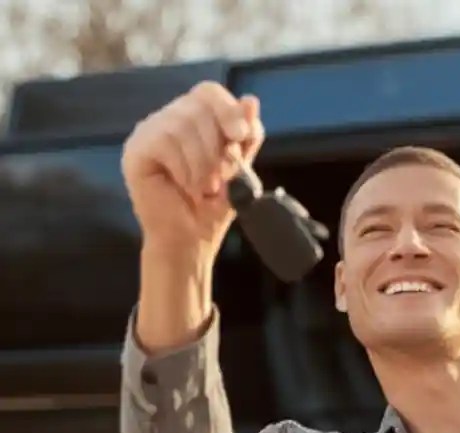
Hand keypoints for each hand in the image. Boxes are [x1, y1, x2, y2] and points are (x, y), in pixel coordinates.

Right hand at [122, 80, 264, 261]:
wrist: (191, 241)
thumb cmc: (212, 207)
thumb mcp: (240, 168)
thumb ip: (246, 136)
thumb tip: (250, 100)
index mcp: (194, 120)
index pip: (209, 92)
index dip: (228, 110)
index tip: (240, 137)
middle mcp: (169, 119)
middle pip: (198, 105)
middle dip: (217, 146)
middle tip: (217, 178)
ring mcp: (148, 132)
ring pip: (182, 123)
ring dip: (202, 163)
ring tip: (202, 187)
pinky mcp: (135, 149)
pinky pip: (165, 141)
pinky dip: (185, 169)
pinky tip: (185, 187)